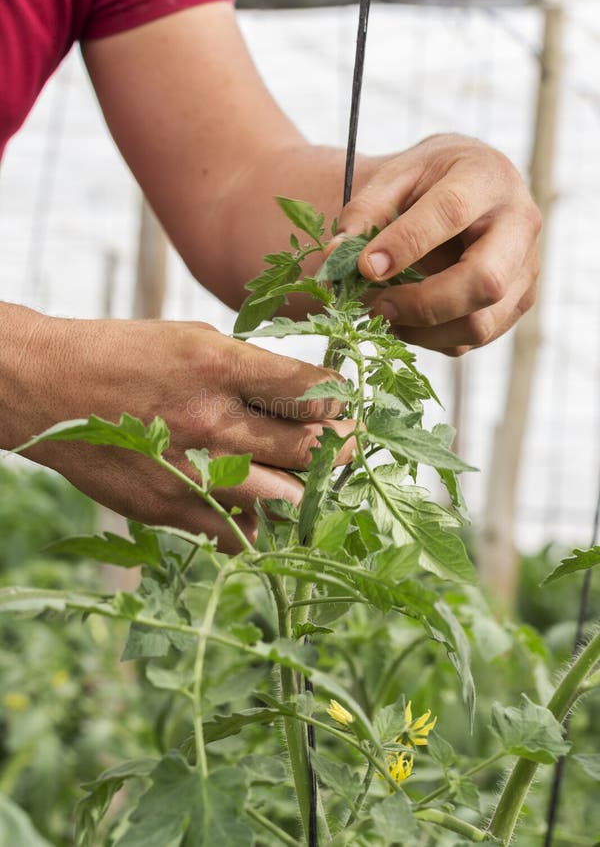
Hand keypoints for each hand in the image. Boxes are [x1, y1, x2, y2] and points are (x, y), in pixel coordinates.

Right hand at [10, 312, 354, 551]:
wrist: (48, 389)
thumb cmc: (125, 355)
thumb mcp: (193, 337)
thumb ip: (249, 370)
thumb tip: (305, 398)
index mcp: (219, 365)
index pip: (311, 390)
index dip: (341, 401)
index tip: (343, 406)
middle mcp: (210, 420)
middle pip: (309, 450)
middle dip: (341, 449)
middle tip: (348, 447)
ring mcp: (190, 471)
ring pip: (284, 499)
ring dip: (309, 491)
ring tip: (315, 481)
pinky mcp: (169, 509)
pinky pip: (238, 532)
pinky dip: (259, 522)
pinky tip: (261, 506)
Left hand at [329, 134, 541, 354]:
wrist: (467, 188)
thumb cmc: (429, 181)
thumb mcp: (395, 177)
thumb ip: (366, 211)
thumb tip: (338, 255)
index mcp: (487, 177)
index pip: (452, 212)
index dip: (406, 244)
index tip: (366, 267)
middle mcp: (520, 224)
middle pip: (485, 282)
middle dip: (424, 303)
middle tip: (376, 304)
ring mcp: (526, 269)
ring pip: (481, 323)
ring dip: (424, 330)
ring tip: (384, 314)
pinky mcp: (517, 303)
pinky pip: (474, 339)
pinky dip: (432, 339)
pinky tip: (405, 320)